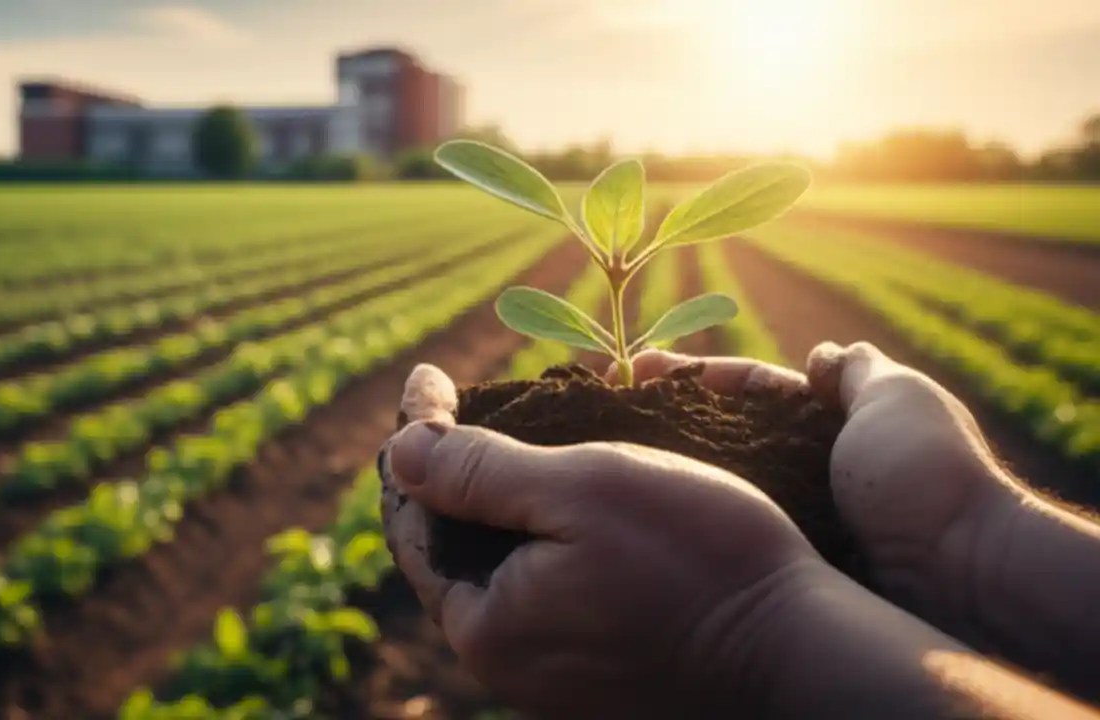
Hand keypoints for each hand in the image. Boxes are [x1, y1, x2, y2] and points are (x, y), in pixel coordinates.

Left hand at [380, 363, 830, 717]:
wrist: (805, 651)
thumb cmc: (699, 558)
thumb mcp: (581, 488)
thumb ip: (478, 470)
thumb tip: (399, 447)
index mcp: (485, 625)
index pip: (412, 522)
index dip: (412, 443)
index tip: (429, 377)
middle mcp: (508, 663)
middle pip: (452, 549)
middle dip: (451, 474)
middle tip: (457, 404)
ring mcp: (556, 675)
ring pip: (504, 570)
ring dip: (501, 504)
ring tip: (511, 437)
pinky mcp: (601, 671)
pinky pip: (548, 592)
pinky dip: (544, 538)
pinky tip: (568, 497)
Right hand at [625, 344, 1015, 630]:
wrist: (955, 567)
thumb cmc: (924, 471)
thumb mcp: (898, 397)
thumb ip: (857, 370)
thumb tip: (826, 351)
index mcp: (828, 422)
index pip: (746, 387)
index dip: (695, 374)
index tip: (638, 366)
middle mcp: (801, 467)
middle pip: (719, 431)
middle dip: (664, 412)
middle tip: (602, 400)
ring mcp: (787, 514)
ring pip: (714, 477)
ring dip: (662, 458)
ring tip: (603, 442)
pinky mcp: (780, 556)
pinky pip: (724, 522)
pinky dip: (684, 505)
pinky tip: (639, 494)